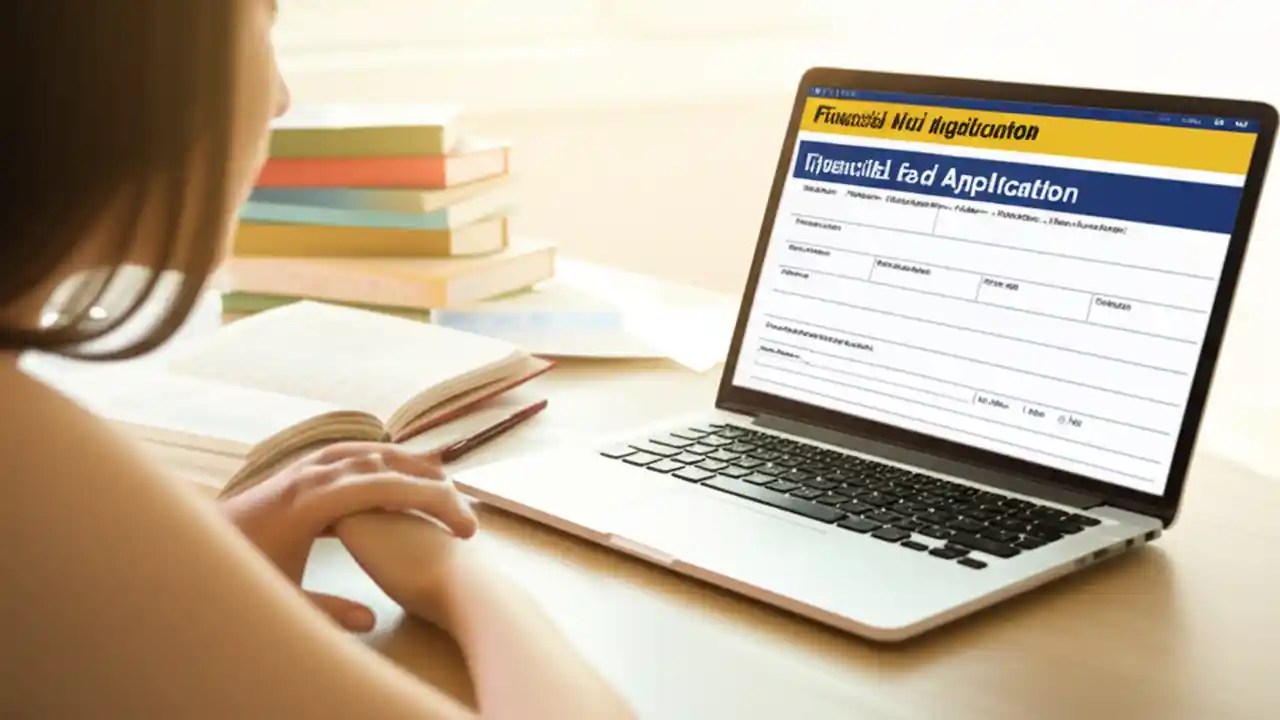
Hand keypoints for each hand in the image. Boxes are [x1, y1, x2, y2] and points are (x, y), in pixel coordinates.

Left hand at [219, 441, 477, 631]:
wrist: (185, 546)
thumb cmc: (235, 572)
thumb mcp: (282, 598)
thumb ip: (328, 610)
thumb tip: (371, 620)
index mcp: (314, 501)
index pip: (389, 488)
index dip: (432, 502)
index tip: (463, 525)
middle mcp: (311, 474)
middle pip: (386, 463)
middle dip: (430, 480)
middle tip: (464, 505)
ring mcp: (303, 467)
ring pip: (368, 452)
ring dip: (406, 464)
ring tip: (441, 482)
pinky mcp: (297, 472)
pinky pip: (350, 456)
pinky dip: (380, 461)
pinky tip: (393, 476)